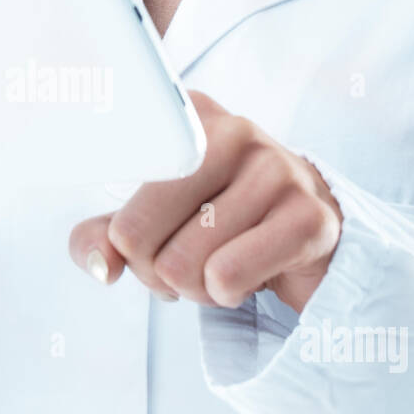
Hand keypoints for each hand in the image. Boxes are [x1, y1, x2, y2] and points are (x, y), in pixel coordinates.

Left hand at [69, 91, 341, 312]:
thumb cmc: (220, 221)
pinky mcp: (309, 216)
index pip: (113, 182)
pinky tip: (250, 274)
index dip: (122, 236)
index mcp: (185, 119)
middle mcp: (232, 131)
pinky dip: (226, 294)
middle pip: (135, 234)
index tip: (141, 241)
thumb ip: (102, 238)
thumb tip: (102, 266)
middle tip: (188, 262)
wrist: (310, 234)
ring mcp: (276, 169)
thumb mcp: (150, 223)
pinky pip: (225, 277)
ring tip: (222, 265)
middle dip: (154, 270)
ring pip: (181, 263)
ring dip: (195, 286)